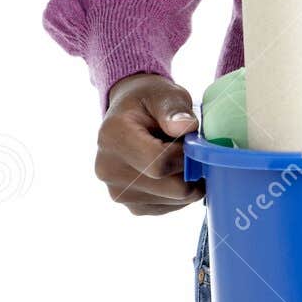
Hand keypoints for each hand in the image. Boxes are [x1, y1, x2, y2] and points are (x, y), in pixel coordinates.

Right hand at [95, 72, 203, 214]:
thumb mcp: (162, 94)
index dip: (186, 154)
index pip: (159, 162)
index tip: (191, 139)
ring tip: (177, 156)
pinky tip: (172, 171)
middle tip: (192, 149)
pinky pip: (170, 207)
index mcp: (113, 137)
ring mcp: (118, 192)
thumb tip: (187, 128)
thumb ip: (174, 109)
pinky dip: (180, 191)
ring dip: (187, 180)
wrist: (129, 115)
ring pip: (175, 200)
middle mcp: (109, 170)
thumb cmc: (149, 101)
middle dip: (192, 168)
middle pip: (172, 187)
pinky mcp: (132, 206)